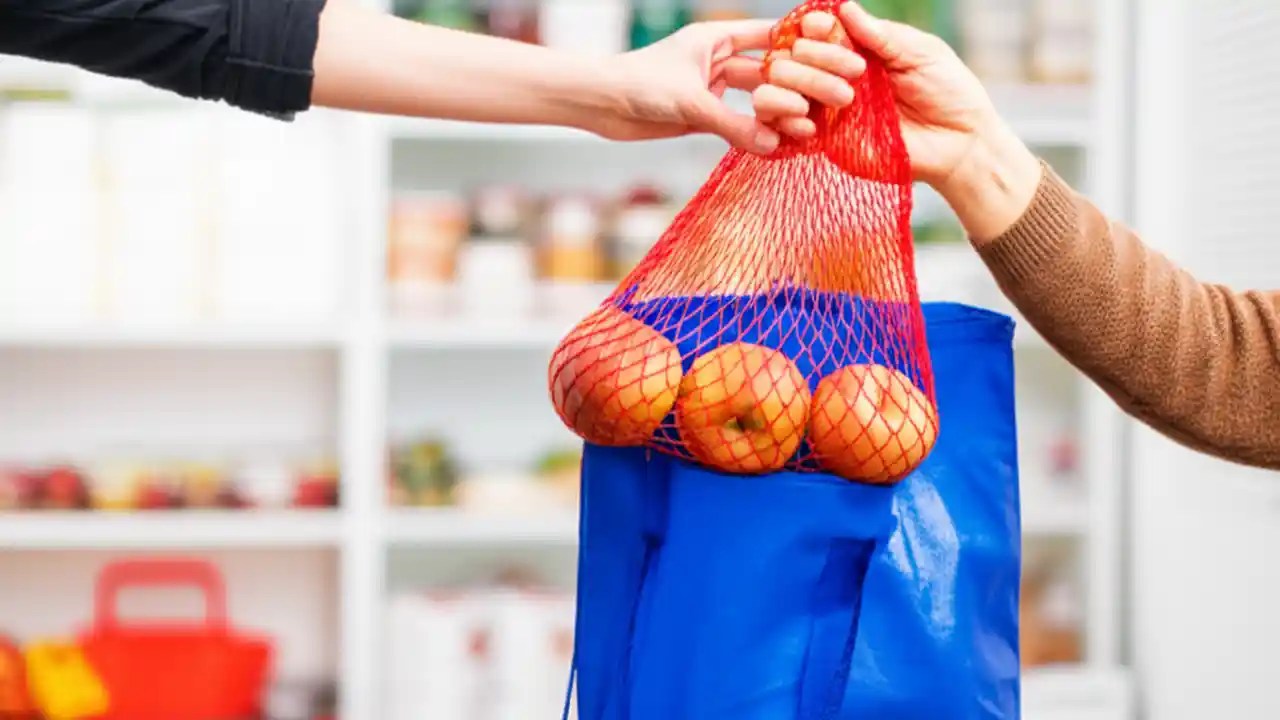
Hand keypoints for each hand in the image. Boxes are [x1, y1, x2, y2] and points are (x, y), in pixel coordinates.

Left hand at [594, 20, 854, 154]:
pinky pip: (737, 125)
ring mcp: (711, 89)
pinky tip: (779, 147)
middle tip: (832, 99)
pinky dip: (755, 135)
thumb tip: (772, 145)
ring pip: (755, 101)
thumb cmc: (638, 85)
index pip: (769, 36)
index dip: (801, 46)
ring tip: (809, 130)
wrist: (600, 104)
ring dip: (778, 115)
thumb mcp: (691, 103)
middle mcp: (717, 61)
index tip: (834, 56)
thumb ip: (732, 124)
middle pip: (768, 72)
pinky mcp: (702, 116)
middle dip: (797, 87)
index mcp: (716, 39)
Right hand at [751, 2, 1041, 239]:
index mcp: (856, 49)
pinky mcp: (824, 141)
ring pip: (776, 87)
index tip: (823, 28)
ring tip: (842, 98)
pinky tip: (812, 126)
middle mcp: (834, 75)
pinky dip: (785, 122)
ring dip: (799, 84)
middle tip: (854, 75)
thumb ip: (881, 35)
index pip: (815, 31)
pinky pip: (782, 128)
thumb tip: (843, 8)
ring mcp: (824, 108)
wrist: (960, 145)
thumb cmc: (949, 93)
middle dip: (815, 58)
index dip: (812, 27)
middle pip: (790, 55)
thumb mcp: (921, 52)